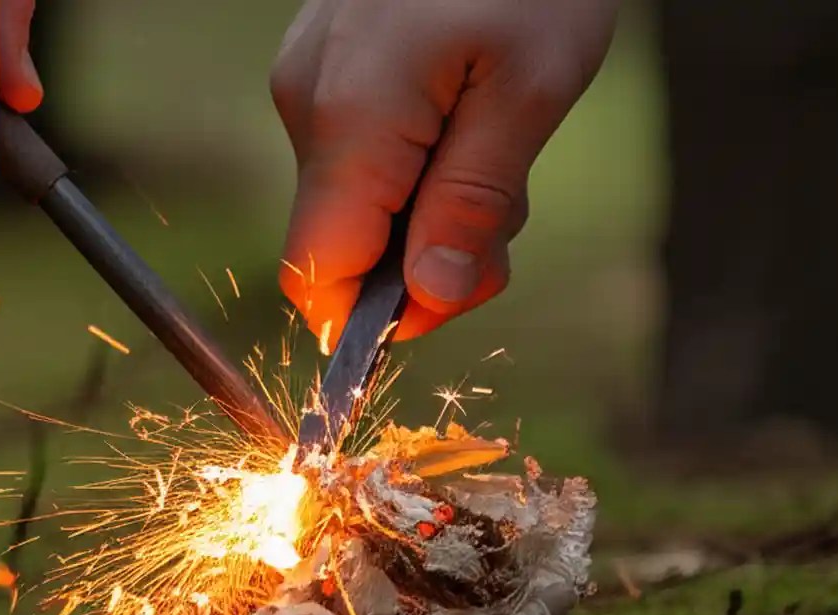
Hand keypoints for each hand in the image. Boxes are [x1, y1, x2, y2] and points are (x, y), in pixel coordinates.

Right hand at [271, 0, 617, 343]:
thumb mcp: (530, 89)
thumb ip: (473, 200)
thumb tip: (429, 295)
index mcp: (351, 119)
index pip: (319, 273)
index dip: (373, 318)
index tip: (449, 301)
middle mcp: (307, 107)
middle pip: (339, 246)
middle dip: (422, 262)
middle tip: (503, 222)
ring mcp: (307, 85)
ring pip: (351, 205)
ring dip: (426, 213)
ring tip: (495, 153)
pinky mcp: (323, 73)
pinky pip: (355, 160)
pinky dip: (411, 171)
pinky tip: (462, 125)